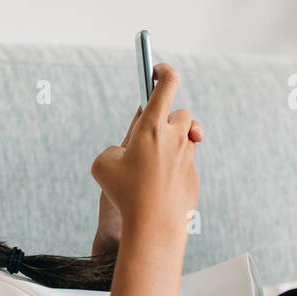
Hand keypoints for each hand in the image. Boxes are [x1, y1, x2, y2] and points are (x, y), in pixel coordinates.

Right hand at [91, 63, 201, 242]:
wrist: (154, 227)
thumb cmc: (124, 194)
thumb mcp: (102, 165)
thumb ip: (114, 149)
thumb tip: (126, 152)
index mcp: (152, 127)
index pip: (166, 83)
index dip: (162, 70)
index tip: (156, 68)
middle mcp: (175, 137)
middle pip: (181, 113)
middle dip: (169, 119)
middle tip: (152, 133)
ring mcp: (188, 158)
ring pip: (186, 140)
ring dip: (172, 146)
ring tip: (151, 166)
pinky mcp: (194, 177)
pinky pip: (185, 166)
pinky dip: (173, 173)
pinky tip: (157, 191)